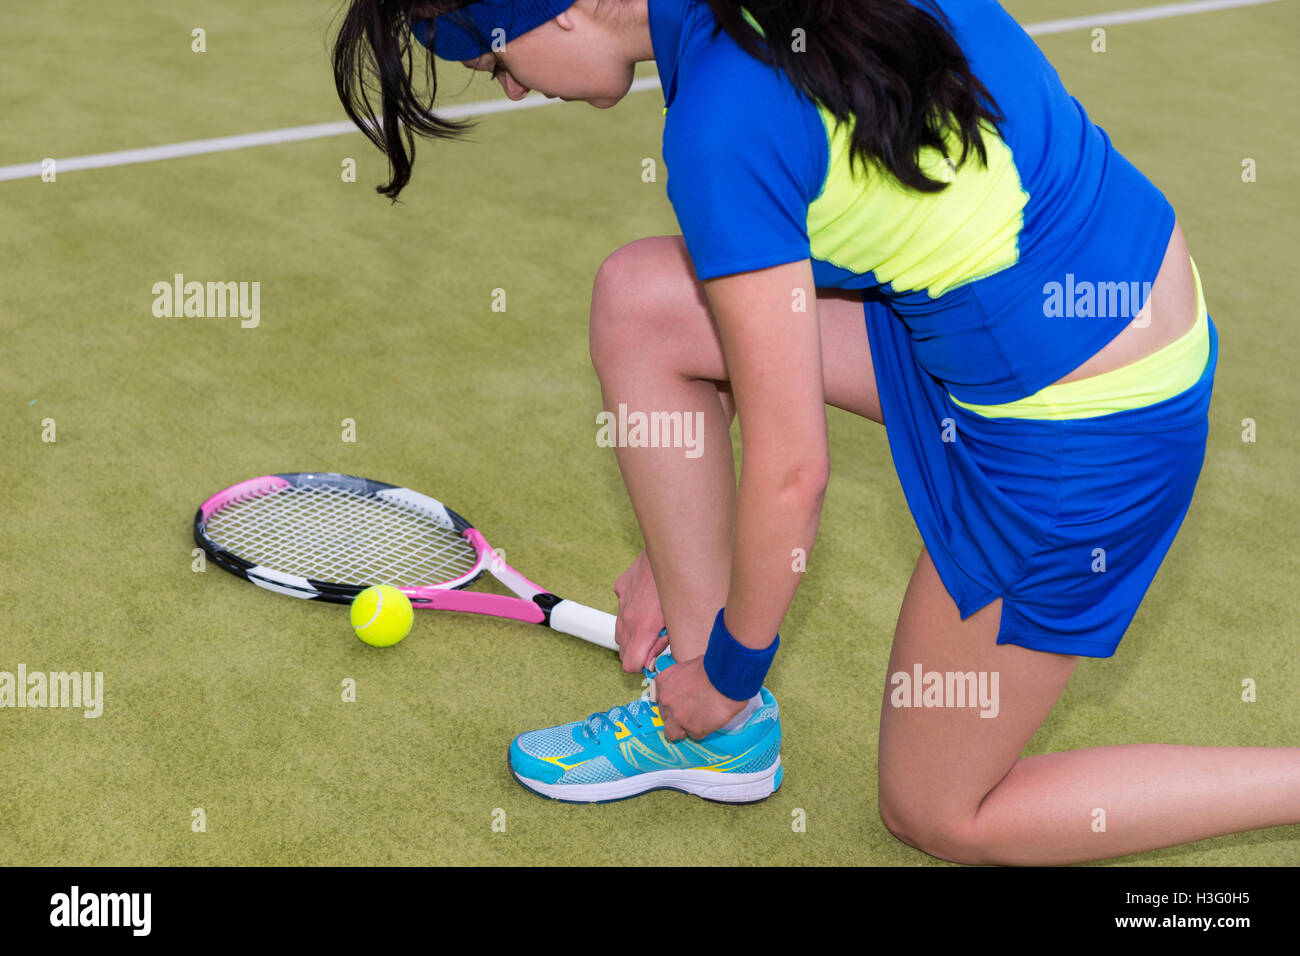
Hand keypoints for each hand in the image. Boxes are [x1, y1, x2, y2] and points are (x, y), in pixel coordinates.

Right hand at [612, 549, 669, 672]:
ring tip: (653, 622)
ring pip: (620, 630)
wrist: (674, 551)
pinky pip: (622, 606)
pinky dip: (632, 610)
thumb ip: (665, 644)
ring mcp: (623, 601)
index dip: (641, 666)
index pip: (629, 664)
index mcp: (643, 628)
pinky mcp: (621, 587)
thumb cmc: (684, 587)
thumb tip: (655, 660)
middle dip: (637, 651)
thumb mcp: (679, 622)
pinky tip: (648, 600)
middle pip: (622, 650)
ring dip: (633, 633)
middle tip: (656, 640)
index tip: (653, 659)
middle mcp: (628, 616)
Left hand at [655, 656, 744, 740]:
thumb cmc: (713, 667)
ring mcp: (677, 716)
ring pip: (672, 732)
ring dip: (683, 729)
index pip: (658, 698)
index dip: (670, 701)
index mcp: (663, 681)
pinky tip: (712, 719)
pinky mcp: (693, 729)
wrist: (728, 677)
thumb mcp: (690, 666)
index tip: (678, 702)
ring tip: (699, 721)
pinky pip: (695, 734)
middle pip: (665, 715)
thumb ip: (682, 680)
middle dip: (676, 715)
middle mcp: (666, 700)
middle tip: (693, 710)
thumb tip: (688, 687)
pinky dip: (703, 729)